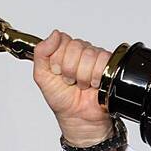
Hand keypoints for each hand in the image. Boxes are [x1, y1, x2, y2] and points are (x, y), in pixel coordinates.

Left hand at [32, 30, 114, 146]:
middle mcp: (80, 51)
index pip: (62, 40)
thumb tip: (53, 34)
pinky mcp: (109, 64)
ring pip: (89, 55)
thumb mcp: (42, 77)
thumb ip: (41, 54)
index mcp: (63, 51)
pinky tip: (93, 84)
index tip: (57, 72)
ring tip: (81, 84)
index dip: (58, 59)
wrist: (77, 116)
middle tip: (69, 80)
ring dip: (82, 75)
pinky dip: (95, 77)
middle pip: (75, 47)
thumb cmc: (61, 98)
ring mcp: (95, 57)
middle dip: (69, 69)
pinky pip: (103, 61)